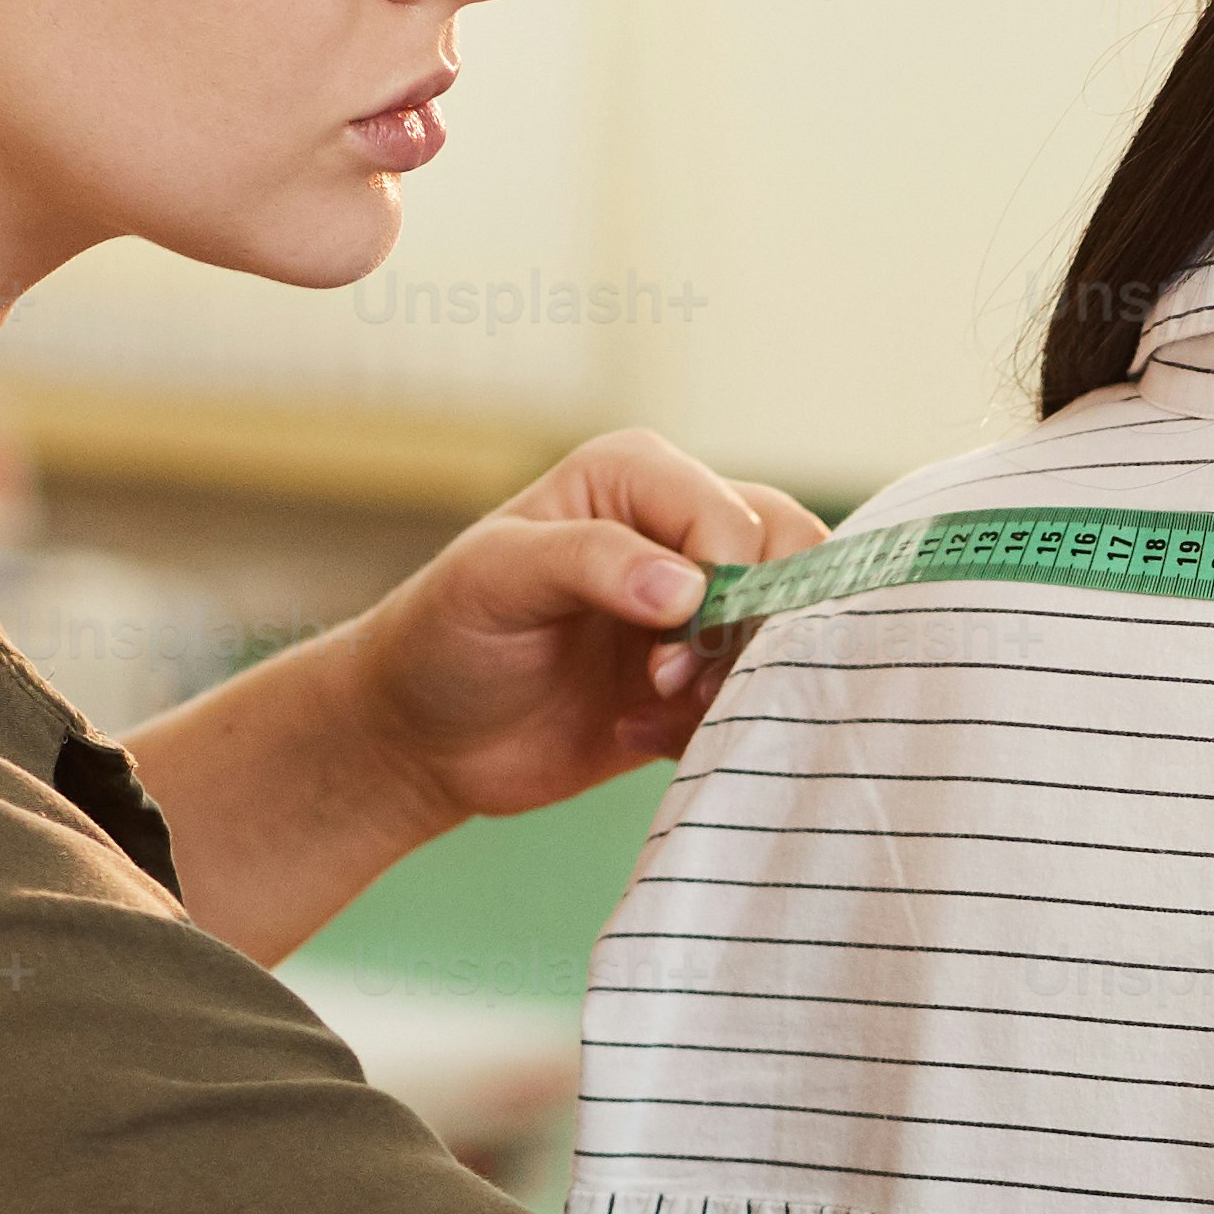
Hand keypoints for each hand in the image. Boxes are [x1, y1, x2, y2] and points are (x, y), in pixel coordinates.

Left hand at [338, 428, 828, 835]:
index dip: (723, 583)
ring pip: (786, 633)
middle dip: (747, 634)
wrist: (424, 737)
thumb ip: (588, 562)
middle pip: (789, 563)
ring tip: (652, 710)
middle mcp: (680, 529)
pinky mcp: (702, 675)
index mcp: (636, 477)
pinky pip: (756, 695)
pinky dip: (710, 726)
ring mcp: (699, 605)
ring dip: (732, 685)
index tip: (665, 648)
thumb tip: (687, 588)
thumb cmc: (443, 637)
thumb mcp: (495, 580)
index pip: (734, 518)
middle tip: (669, 681)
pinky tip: (636, 734)